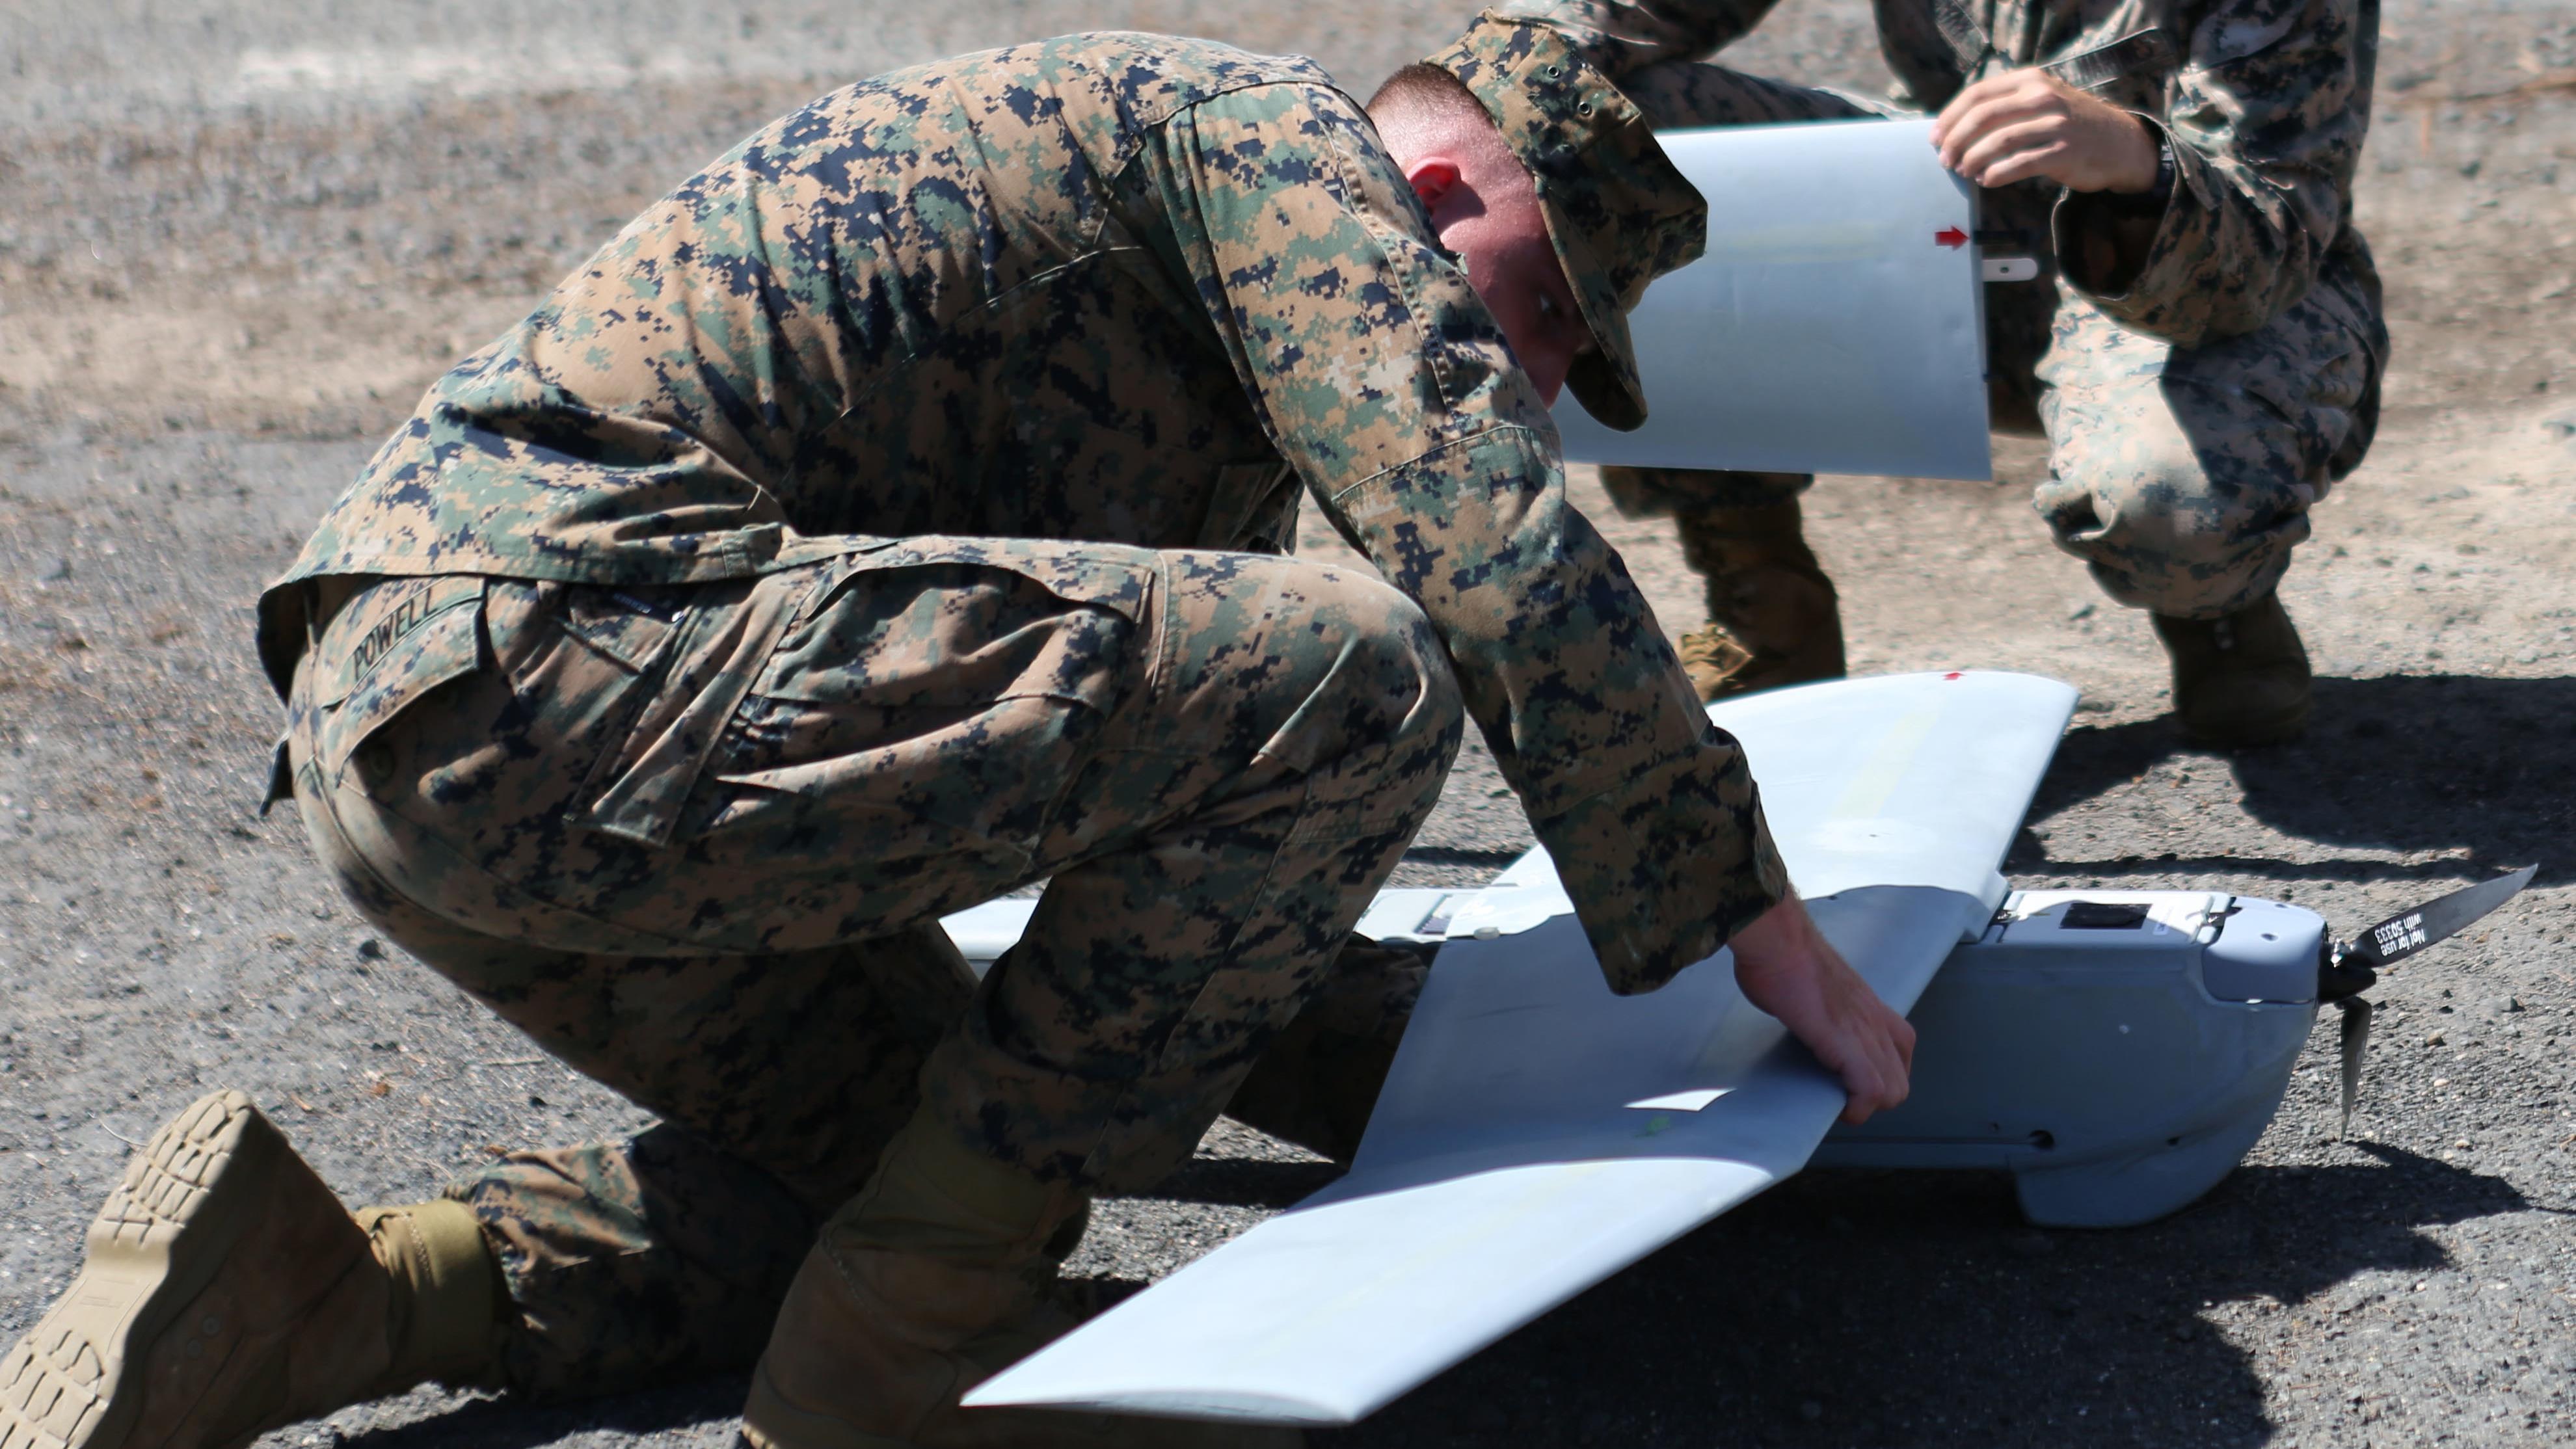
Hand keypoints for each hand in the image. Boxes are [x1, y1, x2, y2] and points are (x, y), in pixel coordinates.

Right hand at [1730, 890, 1915, 1123]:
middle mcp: (1875, 1020)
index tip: (1849, 1082)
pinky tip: (1834, 1106)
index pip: (1902, 1048)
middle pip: (1901, 1081)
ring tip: (1836, 1103)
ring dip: (1866, 1108)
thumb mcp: (1810, 983)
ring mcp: (1864, 1032)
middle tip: (1839, 1098)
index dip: (1879, 1074)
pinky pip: (1870, 1090)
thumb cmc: (1780, 955)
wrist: (1778, 940)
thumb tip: (1793, 1010)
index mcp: (1869, 1004)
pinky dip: (1856, 1108)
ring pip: (1893, 1092)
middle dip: (1873, 1100)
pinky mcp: (1846, 1043)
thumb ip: (1814, 1002)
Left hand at [1930, 68, 2160, 193]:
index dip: (1950, 116)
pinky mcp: (2064, 152)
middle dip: (1955, 140)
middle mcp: (2043, 97)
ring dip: (1972, 159)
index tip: (1935, 136)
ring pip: (1998, 141)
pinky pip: (2019, 164)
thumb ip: (2006, 105)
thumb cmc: (2069, 124)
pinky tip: (1987, 180)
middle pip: (1983, 116)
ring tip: (1963, 171)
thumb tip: (1955, 126)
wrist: (2119, 143)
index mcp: (2031, 80)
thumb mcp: (2042, 100)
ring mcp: (2056, 124)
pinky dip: (1996, 175)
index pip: (1978, 93)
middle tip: (1944, 159)